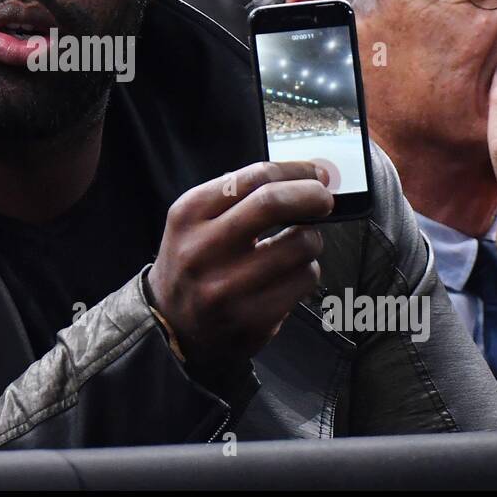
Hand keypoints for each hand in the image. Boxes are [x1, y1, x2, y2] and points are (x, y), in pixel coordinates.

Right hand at [146, 161, 332, 383]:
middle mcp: (203, 249)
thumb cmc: (194, 263)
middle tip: (324, 199)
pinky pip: (304, 280)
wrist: (172, 325)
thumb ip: (239, 197)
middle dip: (311, 195)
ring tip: (298, 245)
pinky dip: (306, 272)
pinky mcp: (252, 318)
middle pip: (272, 203)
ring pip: (299, 244)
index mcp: (189, 215)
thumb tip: (302, 177)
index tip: (315, 173)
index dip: (294, 171)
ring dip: (311, 240)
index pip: (252, 177)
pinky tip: (290, 274)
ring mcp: (227, 287)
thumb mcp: (195, 221)